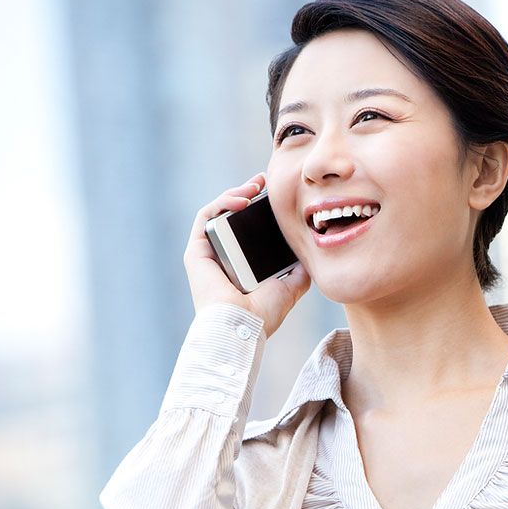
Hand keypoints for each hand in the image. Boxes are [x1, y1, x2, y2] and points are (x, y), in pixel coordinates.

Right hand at [184, 173, 310, 337]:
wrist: (241, 327)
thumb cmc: (262, 315)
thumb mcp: (290, 288)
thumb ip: (299, 271)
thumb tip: (311, 255)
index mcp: (242, 265)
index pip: (248, 230)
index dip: (260, 211)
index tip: (277, 196)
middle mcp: (223, 257)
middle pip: (232, 218)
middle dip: (246, 194)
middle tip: (264, 181)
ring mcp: (209, 254)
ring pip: (218, 214)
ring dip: (235, 194)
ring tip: (255, 186)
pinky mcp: (196, 252)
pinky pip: (206, 219)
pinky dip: (222, 204)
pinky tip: (242, 199)